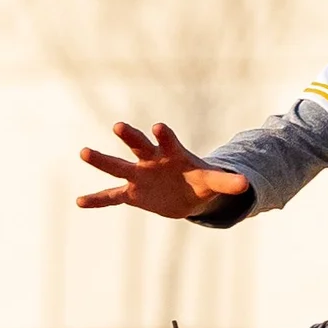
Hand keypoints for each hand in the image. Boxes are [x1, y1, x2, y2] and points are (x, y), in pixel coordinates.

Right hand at [77, 121, 250, 217]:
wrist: (187, 193)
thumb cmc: (198, 180)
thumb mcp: (212, 181)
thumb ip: (226, 181)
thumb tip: (247, 185)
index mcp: (171, 153)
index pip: (167, 140)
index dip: (164, 134)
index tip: (158, 127)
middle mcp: (151, 160)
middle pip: (138, 145)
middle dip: (130, 136)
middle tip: (119, 125)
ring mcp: (139, 175)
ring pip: (118, 166)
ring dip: (102, 160)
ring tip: (84, 151)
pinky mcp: (133, 193)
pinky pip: (112, 195)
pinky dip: (98, 199)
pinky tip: (80, 202)